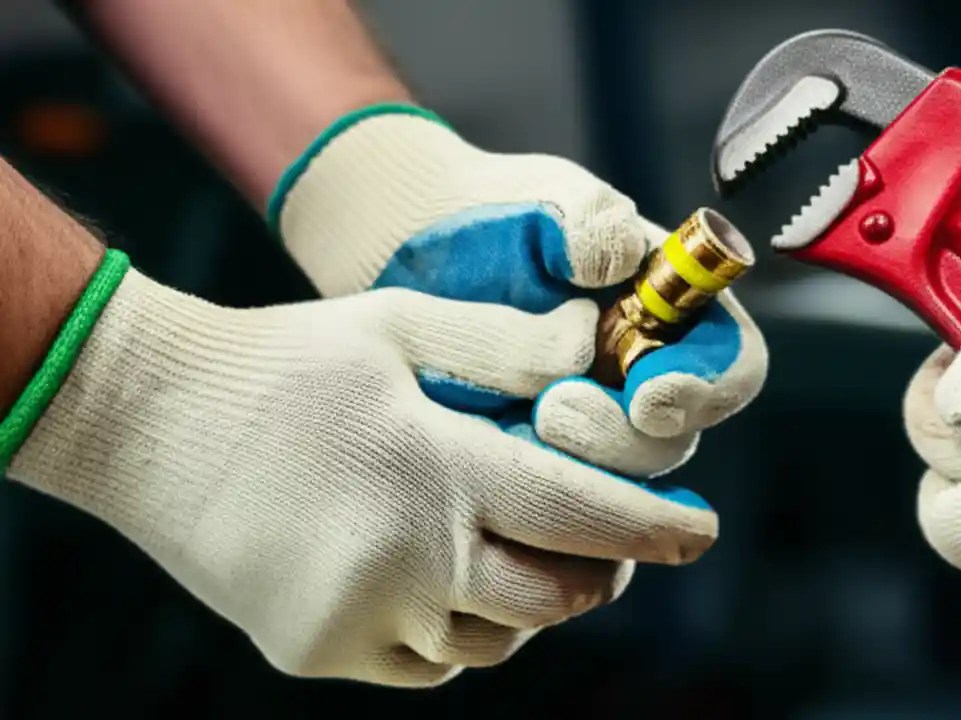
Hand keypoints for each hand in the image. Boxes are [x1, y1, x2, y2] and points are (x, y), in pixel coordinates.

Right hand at [9, 268, 718, 686]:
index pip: (579, 513)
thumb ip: (501, 343)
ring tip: (506, 551)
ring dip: (524, 604)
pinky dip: (453, 632)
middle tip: (606, 547)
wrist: (148, 422)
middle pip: (553, 598)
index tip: (700, 534)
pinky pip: (426, 666)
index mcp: (434, 468)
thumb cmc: (281, 363)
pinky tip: (436, 581)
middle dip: (600, 575)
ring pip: (493, 642)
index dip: (653, 528)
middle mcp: (405, 558)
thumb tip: (590, 350)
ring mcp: (358, 617)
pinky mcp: (317, 651)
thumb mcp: (395, 325)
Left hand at [272, 105, 767, 473]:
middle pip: (672, 439)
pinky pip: (553, 495)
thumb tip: (618, 256)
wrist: (425, 249)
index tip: (651, 393)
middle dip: (619, 438)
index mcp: (684, 315)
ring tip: (513, 419)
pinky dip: (526, 479)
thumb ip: (588, 217)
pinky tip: (480, 446)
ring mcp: (600, 426)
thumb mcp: (551, 197)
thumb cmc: (509, 215)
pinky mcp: (544, 463)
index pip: (733, 366)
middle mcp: (653, 379)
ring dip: (572, 465)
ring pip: (615, 481)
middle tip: (555, 412)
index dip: (708, 388)